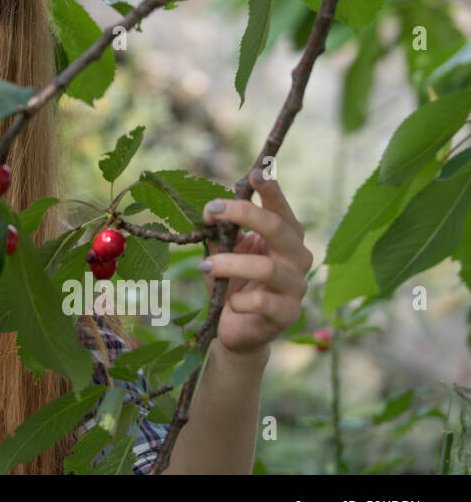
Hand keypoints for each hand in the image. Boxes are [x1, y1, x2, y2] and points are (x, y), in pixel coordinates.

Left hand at [198, 168, 311, 358]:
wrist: (239, 328)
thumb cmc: (233, 283)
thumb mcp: (225, 252)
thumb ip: (222, 232)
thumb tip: (209, 212)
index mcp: (284, 237)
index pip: (281, 209)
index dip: (270, 190)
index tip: (254, 173)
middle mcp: (296, 258)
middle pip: (278, 228)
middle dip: (243, 214)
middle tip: (209, 211)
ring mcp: (296, 287)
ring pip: (267, 267)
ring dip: (230, 263)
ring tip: (205, 267)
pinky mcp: (287, 315)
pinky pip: (263, 302)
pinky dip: (240, 299)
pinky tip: (229, 302)